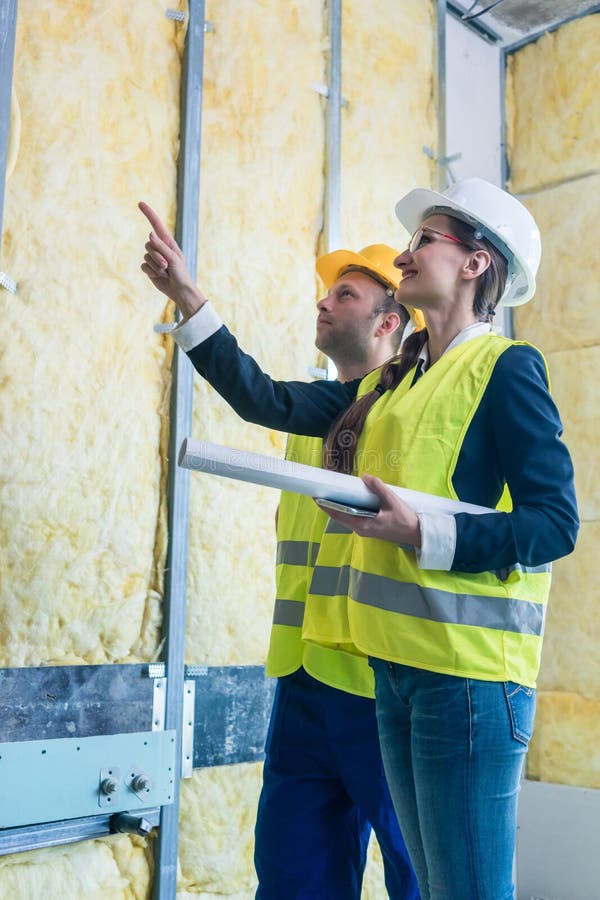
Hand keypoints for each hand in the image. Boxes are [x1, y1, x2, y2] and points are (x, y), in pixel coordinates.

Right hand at [138, 201, 207, 319]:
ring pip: (145, 256)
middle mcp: (160, 248)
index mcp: (168, 243)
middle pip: (148, 244)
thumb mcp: (173, 259)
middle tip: (167, 266)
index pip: (156, 225)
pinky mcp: (149, 268)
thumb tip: (150, 233)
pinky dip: (150, 272)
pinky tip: (159, 277)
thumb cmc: (181, 274)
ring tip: (166, 272)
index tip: (140, 203)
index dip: (149, 214)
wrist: (180, 291)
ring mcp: (154, 258)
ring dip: (155, 266)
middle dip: (156, 256)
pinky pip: (143, 266)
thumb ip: (161, 246)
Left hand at [316, 473, 421, 546]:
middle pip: (340, 516)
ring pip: (346, 517)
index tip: (315, 496)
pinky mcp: (370, 528)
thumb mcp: (392, 501)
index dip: (325, 505)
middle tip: (322, 490)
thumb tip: (365, 476)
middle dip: (330, 504)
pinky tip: (349, 499)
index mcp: (362, 525)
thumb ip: (378, 488)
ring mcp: (365, 530)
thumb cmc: (404, 520)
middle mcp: (360, 529)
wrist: (416, 534)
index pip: (338, 514)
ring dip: (339, 506)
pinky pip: (354, 517)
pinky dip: (348, 509)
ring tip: (332, 493)